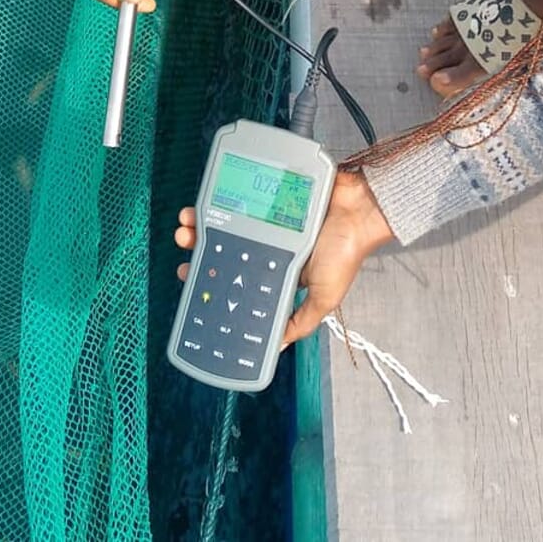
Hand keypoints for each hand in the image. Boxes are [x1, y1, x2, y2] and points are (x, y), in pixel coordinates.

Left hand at [174, 170, 394, 351]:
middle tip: (183, 246)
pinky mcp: (270, 195)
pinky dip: (221, 199)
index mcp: (278, 272)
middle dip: (200, 248)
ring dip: (203, 223)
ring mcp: (268, 219)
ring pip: (227, 222)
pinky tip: (204, 202)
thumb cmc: (345, 254)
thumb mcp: (323, 298)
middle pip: (225, 248)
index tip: (189, 279)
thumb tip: (276, 346)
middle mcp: (269, 245)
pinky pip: (240, 197)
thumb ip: (300, 321)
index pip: (237, 278)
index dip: (212, 279)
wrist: (359, 210)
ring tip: (186, 225)